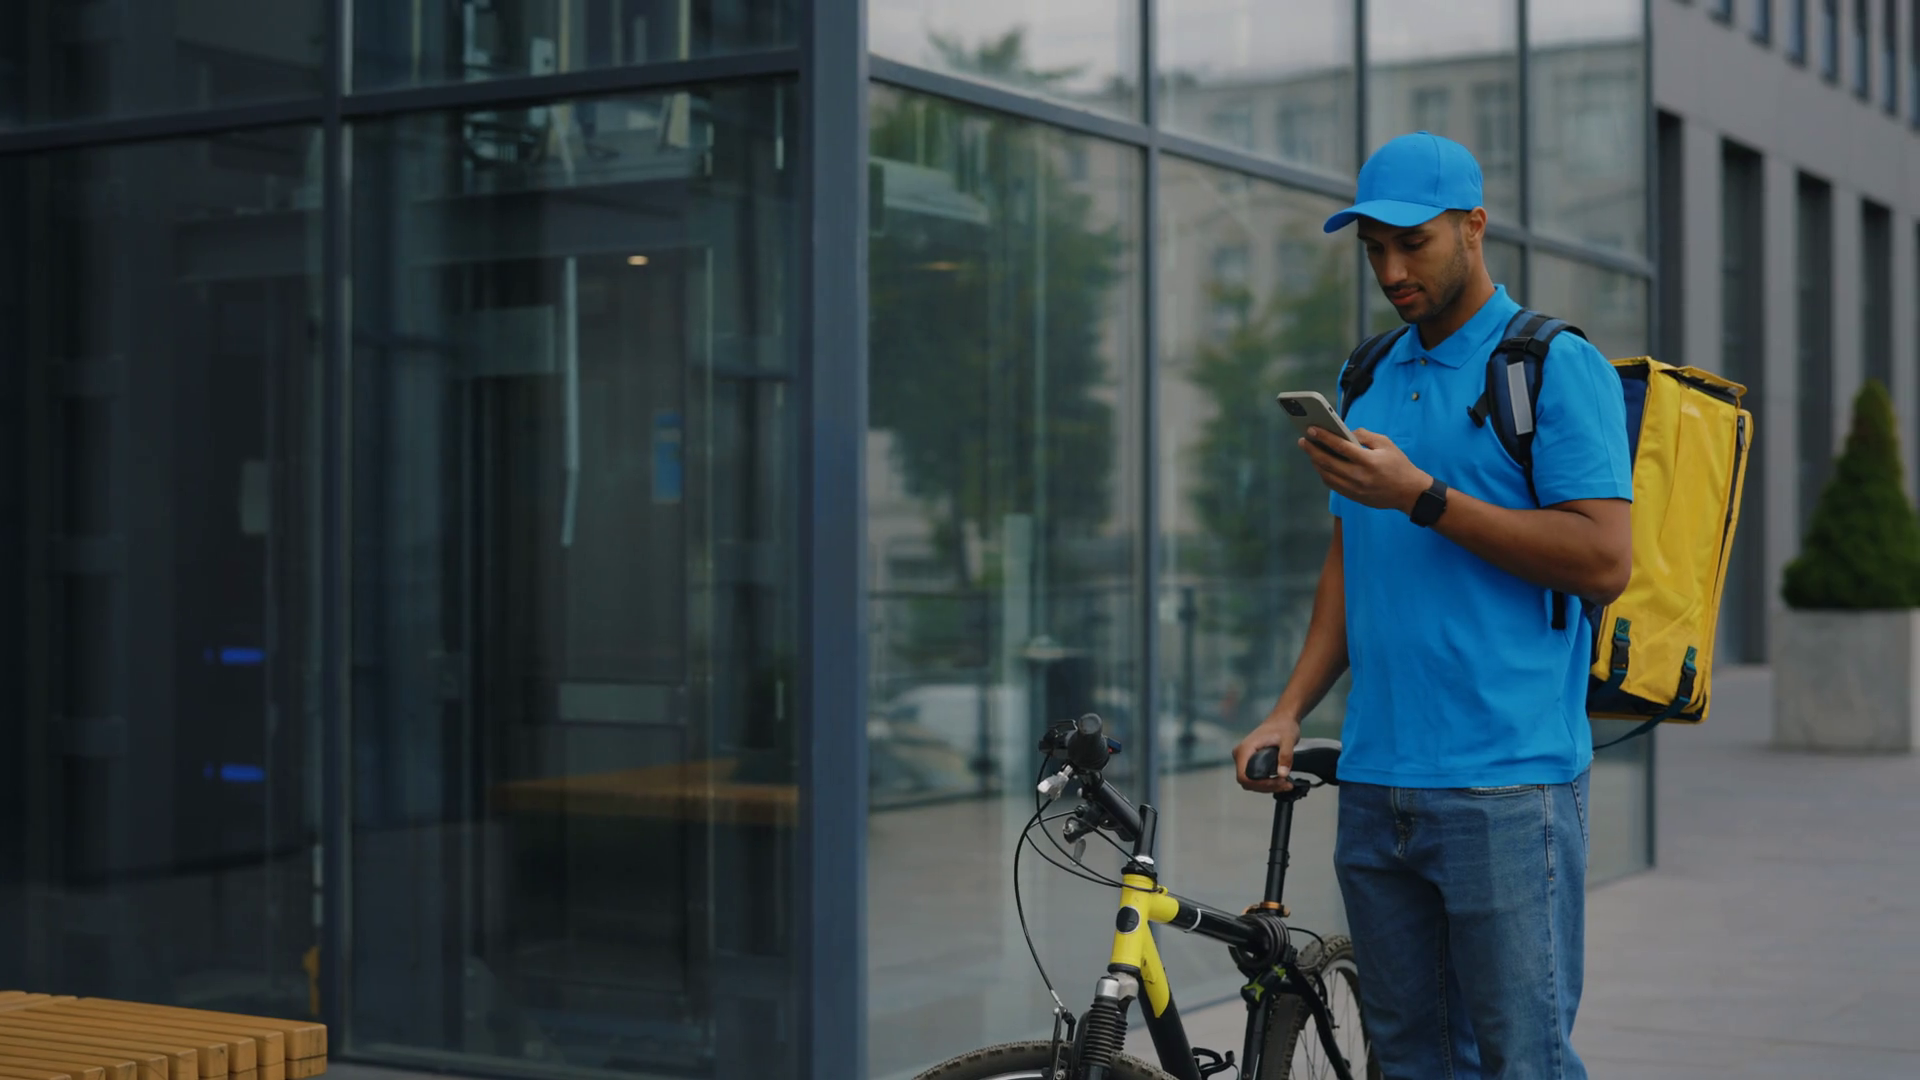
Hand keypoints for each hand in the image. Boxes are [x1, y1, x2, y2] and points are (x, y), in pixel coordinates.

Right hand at [1233, 714, 1301, 793]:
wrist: (1282, 719)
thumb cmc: (1283, 726)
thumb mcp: (1288, 740)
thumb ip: (1285, 756)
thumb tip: (1283, 774)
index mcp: (1245, 749)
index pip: (1244, 776)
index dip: (1260, 784)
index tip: (1278, 782)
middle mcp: (1240, 755)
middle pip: (1247, 782)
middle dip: (1267, 787)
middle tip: (1286, 784)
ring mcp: (1244, 759)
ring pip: (1251, 782)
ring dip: (1268, 786)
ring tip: (1286, 784)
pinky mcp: (1249, 761)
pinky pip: (1254, 777)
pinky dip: (1267, 782)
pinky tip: (1280, 780)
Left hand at [1301, 427, 1429, 513]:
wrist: (1409, 492)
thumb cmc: (1399, 465)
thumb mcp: (1386, 444)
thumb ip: (1365, 436)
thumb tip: (1345, 432)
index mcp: (1368, 461)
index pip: (1340, 447)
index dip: (1323, 437)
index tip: (1311, 429)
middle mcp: (1358, 476)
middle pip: (1328, 462)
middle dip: (1312, 450)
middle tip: (1303, 440)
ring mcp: (1354, 489)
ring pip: (1326, 475)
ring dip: (1315, 462)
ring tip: (1310, 451)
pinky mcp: (1352, 497)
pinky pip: (1332, 485)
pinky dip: (1324, 474)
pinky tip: (1321, 465)